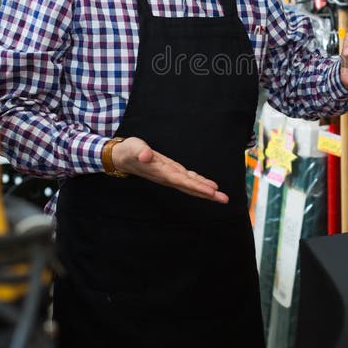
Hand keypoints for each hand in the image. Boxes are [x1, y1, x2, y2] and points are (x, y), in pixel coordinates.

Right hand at [111, 137, 228, 202]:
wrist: (123, 157)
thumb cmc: (129, 152)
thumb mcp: (133, 148)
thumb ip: (140, 152)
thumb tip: (145, 155)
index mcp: (161, 172)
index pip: (182, 181)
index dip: (197, 186)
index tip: (211, 191)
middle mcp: (168, 177)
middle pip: (190, 187)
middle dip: (207, 194)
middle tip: (224, 199)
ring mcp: (170, 175)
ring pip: (191, 185)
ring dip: (206, 190)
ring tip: (221, 196)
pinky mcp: (172, 171)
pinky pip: (188, 179)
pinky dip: (199, 183)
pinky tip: (209, 186)